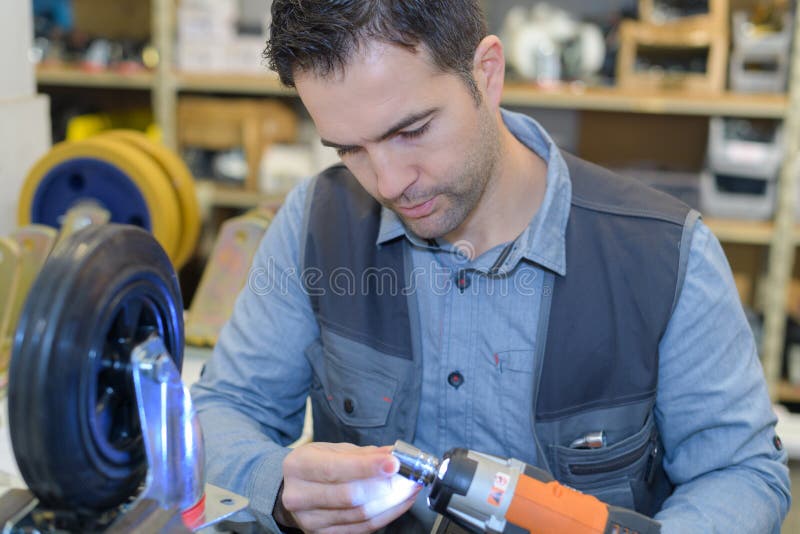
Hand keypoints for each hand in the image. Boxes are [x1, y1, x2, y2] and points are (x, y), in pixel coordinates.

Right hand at [275, 442, 420, 533]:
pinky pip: (362, 528)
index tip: (393, 462)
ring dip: (391, 502)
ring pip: (359, 515)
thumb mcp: (331, 450)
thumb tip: (393, 454)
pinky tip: (398, 503)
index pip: (335, 469)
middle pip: (350, 496)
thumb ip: (363, 453)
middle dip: (385, 487)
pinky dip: (386, 516)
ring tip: (409, 488)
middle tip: (409, 477)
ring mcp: (310, 520)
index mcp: (299, 466)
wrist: (292, 490)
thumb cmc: (315, 466)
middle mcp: (299, 496)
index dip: (367, 467)